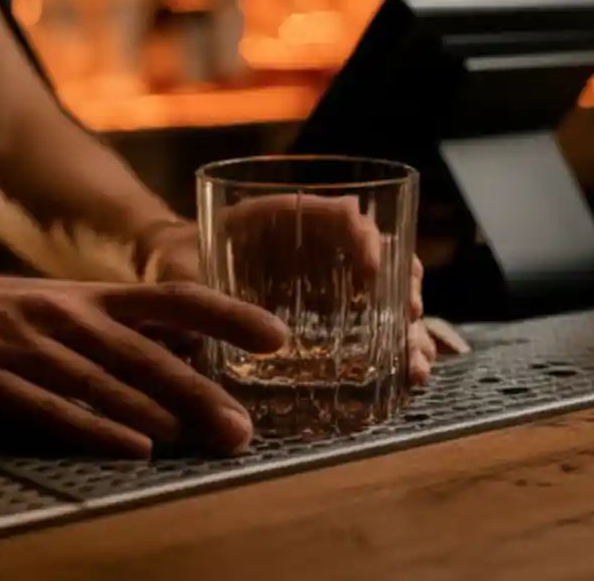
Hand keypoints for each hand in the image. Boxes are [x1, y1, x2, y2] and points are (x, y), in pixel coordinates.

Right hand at [0, 269, 287, 457]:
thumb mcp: (63, 306)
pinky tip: (132, 447)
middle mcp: (71, 317)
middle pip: (150, 353)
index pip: (176, 300)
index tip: (276, 337)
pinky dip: (95, 429)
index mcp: (93, 298)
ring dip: (161, 412)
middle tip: (244, 424)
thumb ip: (120, 329)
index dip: (229, 316)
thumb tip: (188, 354)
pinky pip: (53, 409)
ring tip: (205, 436)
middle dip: (202, 390)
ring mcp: (31, 347)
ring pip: (109, 382)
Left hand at [137, 201, 458, 383]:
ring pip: (389, 300)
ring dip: (410, 330)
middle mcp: (325, 249)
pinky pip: (377, 332)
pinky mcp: (337, 322)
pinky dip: (397, 352)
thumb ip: (196, 291)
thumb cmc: (177, 267)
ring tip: (417, 365)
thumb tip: (209, 324)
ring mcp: (335, 286)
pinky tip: (409, 377)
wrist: (177, 283)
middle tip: (410, 319)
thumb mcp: (181, 269)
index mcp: (291, 219)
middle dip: (405, 289)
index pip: (344, 217)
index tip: (372, 268)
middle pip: (385, 258)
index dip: (365, 237)